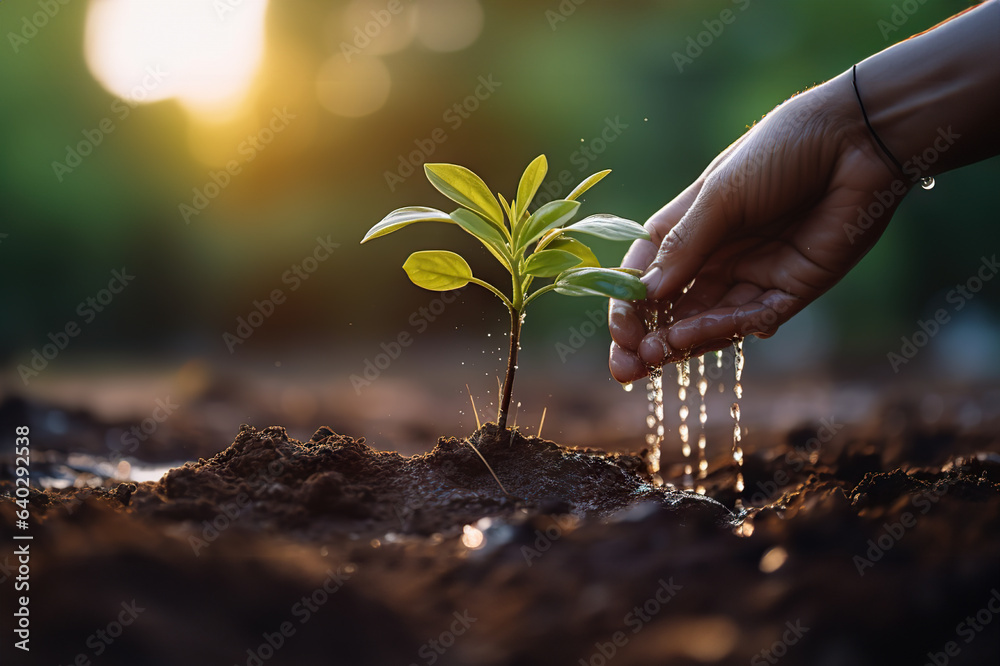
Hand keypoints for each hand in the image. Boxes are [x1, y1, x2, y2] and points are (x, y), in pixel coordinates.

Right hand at [608, 72, 906, 382]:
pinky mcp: (792, 288)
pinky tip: (696, 335)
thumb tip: (645, 296)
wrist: (859, 141)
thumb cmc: (782, 150)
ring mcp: (754, 273)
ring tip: (655, 356)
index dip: (628, 306)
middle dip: (649, 338)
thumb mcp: (721, 195)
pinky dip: (726, 328)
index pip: (647, 274)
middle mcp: (719, 253)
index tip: (618, 333)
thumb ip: (685, 246)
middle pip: (674, 307)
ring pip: (710, 319)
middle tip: (627, 369)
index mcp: (691, 224)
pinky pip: (753, 318)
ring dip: (681, 339)